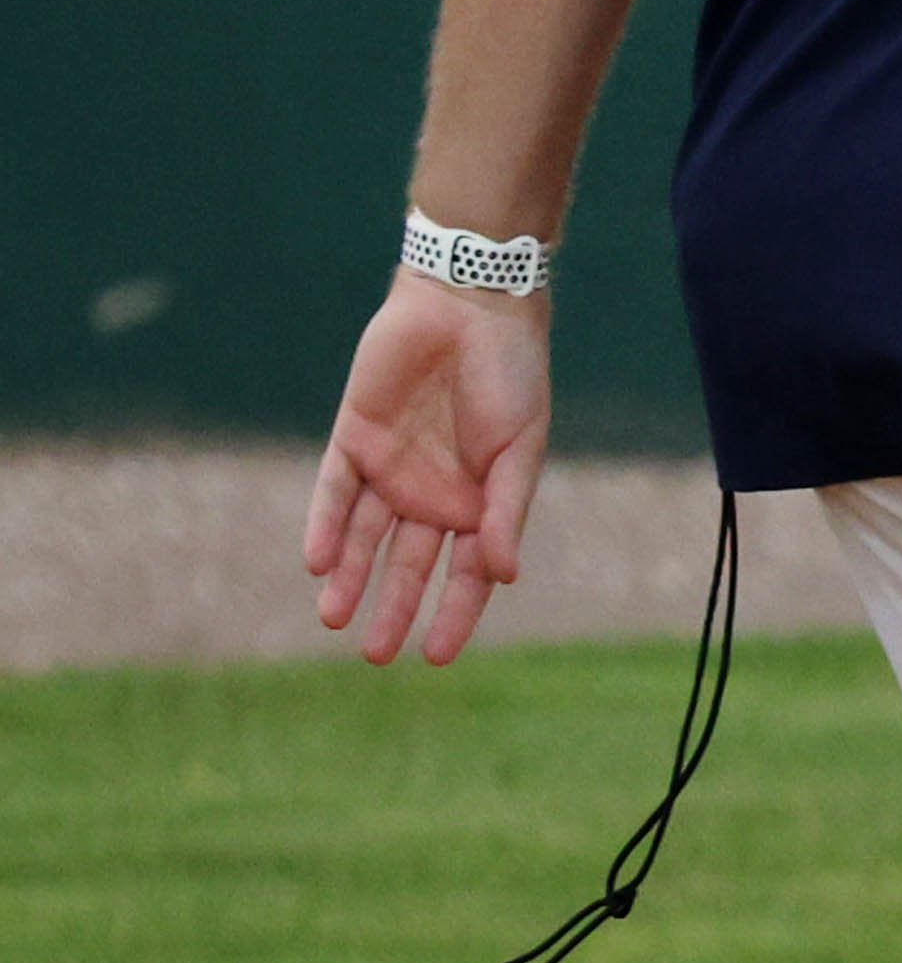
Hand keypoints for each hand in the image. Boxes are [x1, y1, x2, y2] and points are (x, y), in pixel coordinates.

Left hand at [304, 274, 556, 665]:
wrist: (467, 306)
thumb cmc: (511, 376)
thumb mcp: (521, 450)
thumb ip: (506, 512)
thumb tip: (502, 576)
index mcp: (481, 501)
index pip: (466, 574)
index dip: (454, 614)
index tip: (434, 656)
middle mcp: (433, 494)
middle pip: (407, 565)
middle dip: (393, 609)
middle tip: (375, 654)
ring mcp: (391, 469)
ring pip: (364, 538)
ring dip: (351, 579)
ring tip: (335, 620)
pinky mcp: (354, 440)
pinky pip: (334, 492)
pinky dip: (326, 527)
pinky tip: (320, 562)